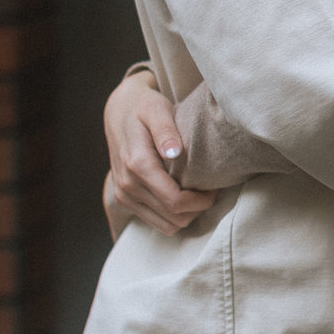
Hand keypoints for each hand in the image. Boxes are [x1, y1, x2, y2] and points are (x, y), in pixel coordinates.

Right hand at [103, 67, 214, 235]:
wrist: (118, 111)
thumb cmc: (144, 107)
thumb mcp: (157, 109)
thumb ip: (166, 130)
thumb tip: (174, 152)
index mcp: (137, 165)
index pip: (175, 201)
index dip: (201, 201)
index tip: (214, 188)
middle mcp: (127, 185)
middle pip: (173, 218)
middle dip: (197, 209)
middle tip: (210, 190)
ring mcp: (123, 195)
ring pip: (166, 226)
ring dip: (186, 215)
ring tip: (198, 192)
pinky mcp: (124, 199)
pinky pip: (155, 221)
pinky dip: (173, 215)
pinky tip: (183, 195)